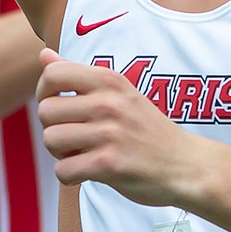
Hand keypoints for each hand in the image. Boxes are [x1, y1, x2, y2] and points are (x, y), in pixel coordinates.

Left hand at [36, 48, 206, 206]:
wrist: (186, 165)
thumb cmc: (147, 130)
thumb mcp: (120, 93)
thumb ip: (79, 75)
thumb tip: (43, 55)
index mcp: (110, 80)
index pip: (53, 73)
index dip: (44, 92)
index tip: (58, 106)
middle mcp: (108, 103)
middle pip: (45, 111)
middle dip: (52, 128)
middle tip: (74, 138)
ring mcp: (109, 133)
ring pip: (50, 140)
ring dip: (60, 153)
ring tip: (81, 155)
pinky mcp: (109, 164)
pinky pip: (63, 170)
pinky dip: (69, 176)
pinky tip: (86, 173)